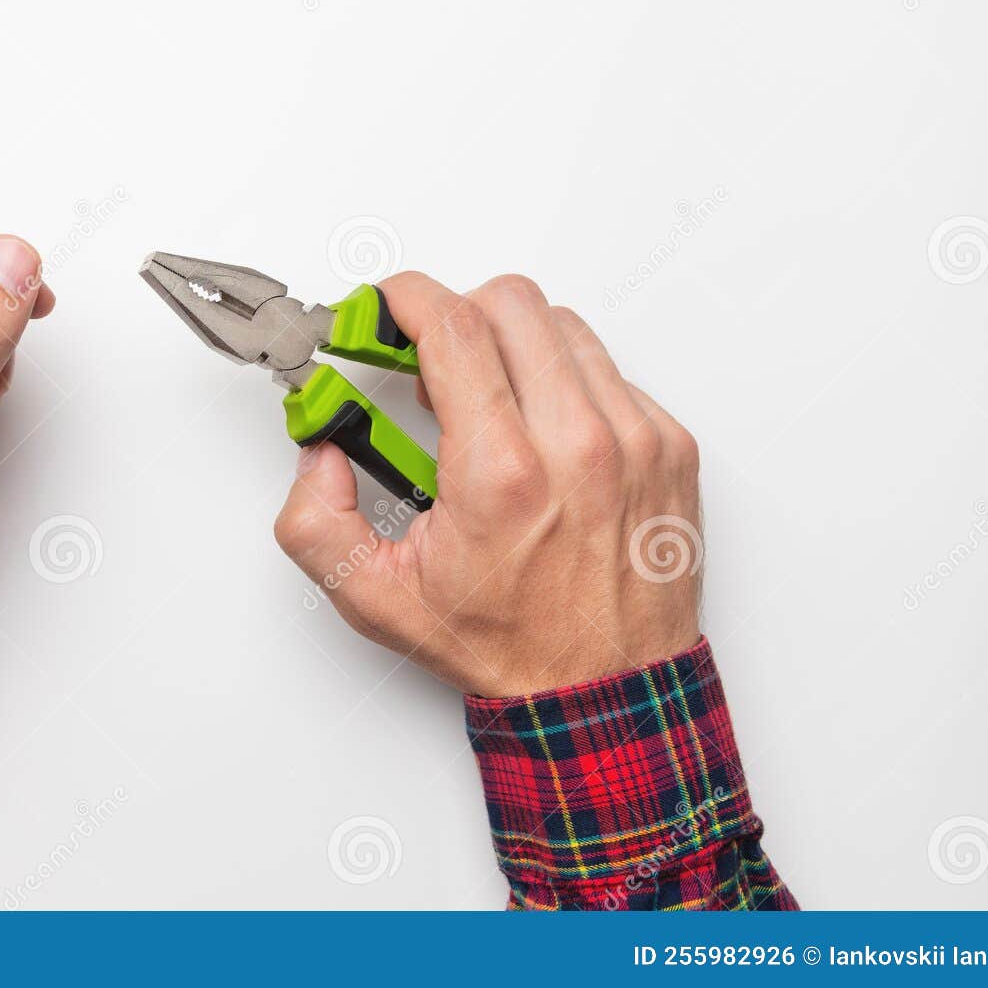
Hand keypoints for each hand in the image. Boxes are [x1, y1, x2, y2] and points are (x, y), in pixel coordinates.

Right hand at [273, 273, 700, 696]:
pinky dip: (566, 381)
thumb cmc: (509, 644)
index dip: (406, 297)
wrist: (605, 690)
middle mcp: (579, 444)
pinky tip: (544, 431)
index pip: (453, 327)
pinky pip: (609, 369)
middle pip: (510, 303)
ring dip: (513, 345)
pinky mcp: (670, 444)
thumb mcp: (378, 601)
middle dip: (456, 315)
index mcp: (502, 474)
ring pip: (564, 326)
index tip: (386, 305)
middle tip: (430, 360)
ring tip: (490, 401)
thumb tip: (319, 453)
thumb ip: (317, 523)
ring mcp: (636, 438)